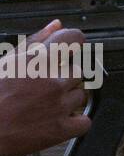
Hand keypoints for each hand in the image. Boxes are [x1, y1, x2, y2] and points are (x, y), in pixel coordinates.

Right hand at [0, 20, 91, 155]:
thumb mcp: (5, 63)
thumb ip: (34, 42)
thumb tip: (56, 26)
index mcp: (37, 62)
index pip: (73, 39)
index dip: (72, 42)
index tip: (70, 48)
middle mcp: (52, 81)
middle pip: (76, 71)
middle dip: (62, 78)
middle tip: (42, 87)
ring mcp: (58, 106)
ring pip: (81, 95)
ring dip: (67, 99)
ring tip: (44, 105)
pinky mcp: (59, 129)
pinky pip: (84, 122)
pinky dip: (75, 122)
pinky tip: (58, 120)